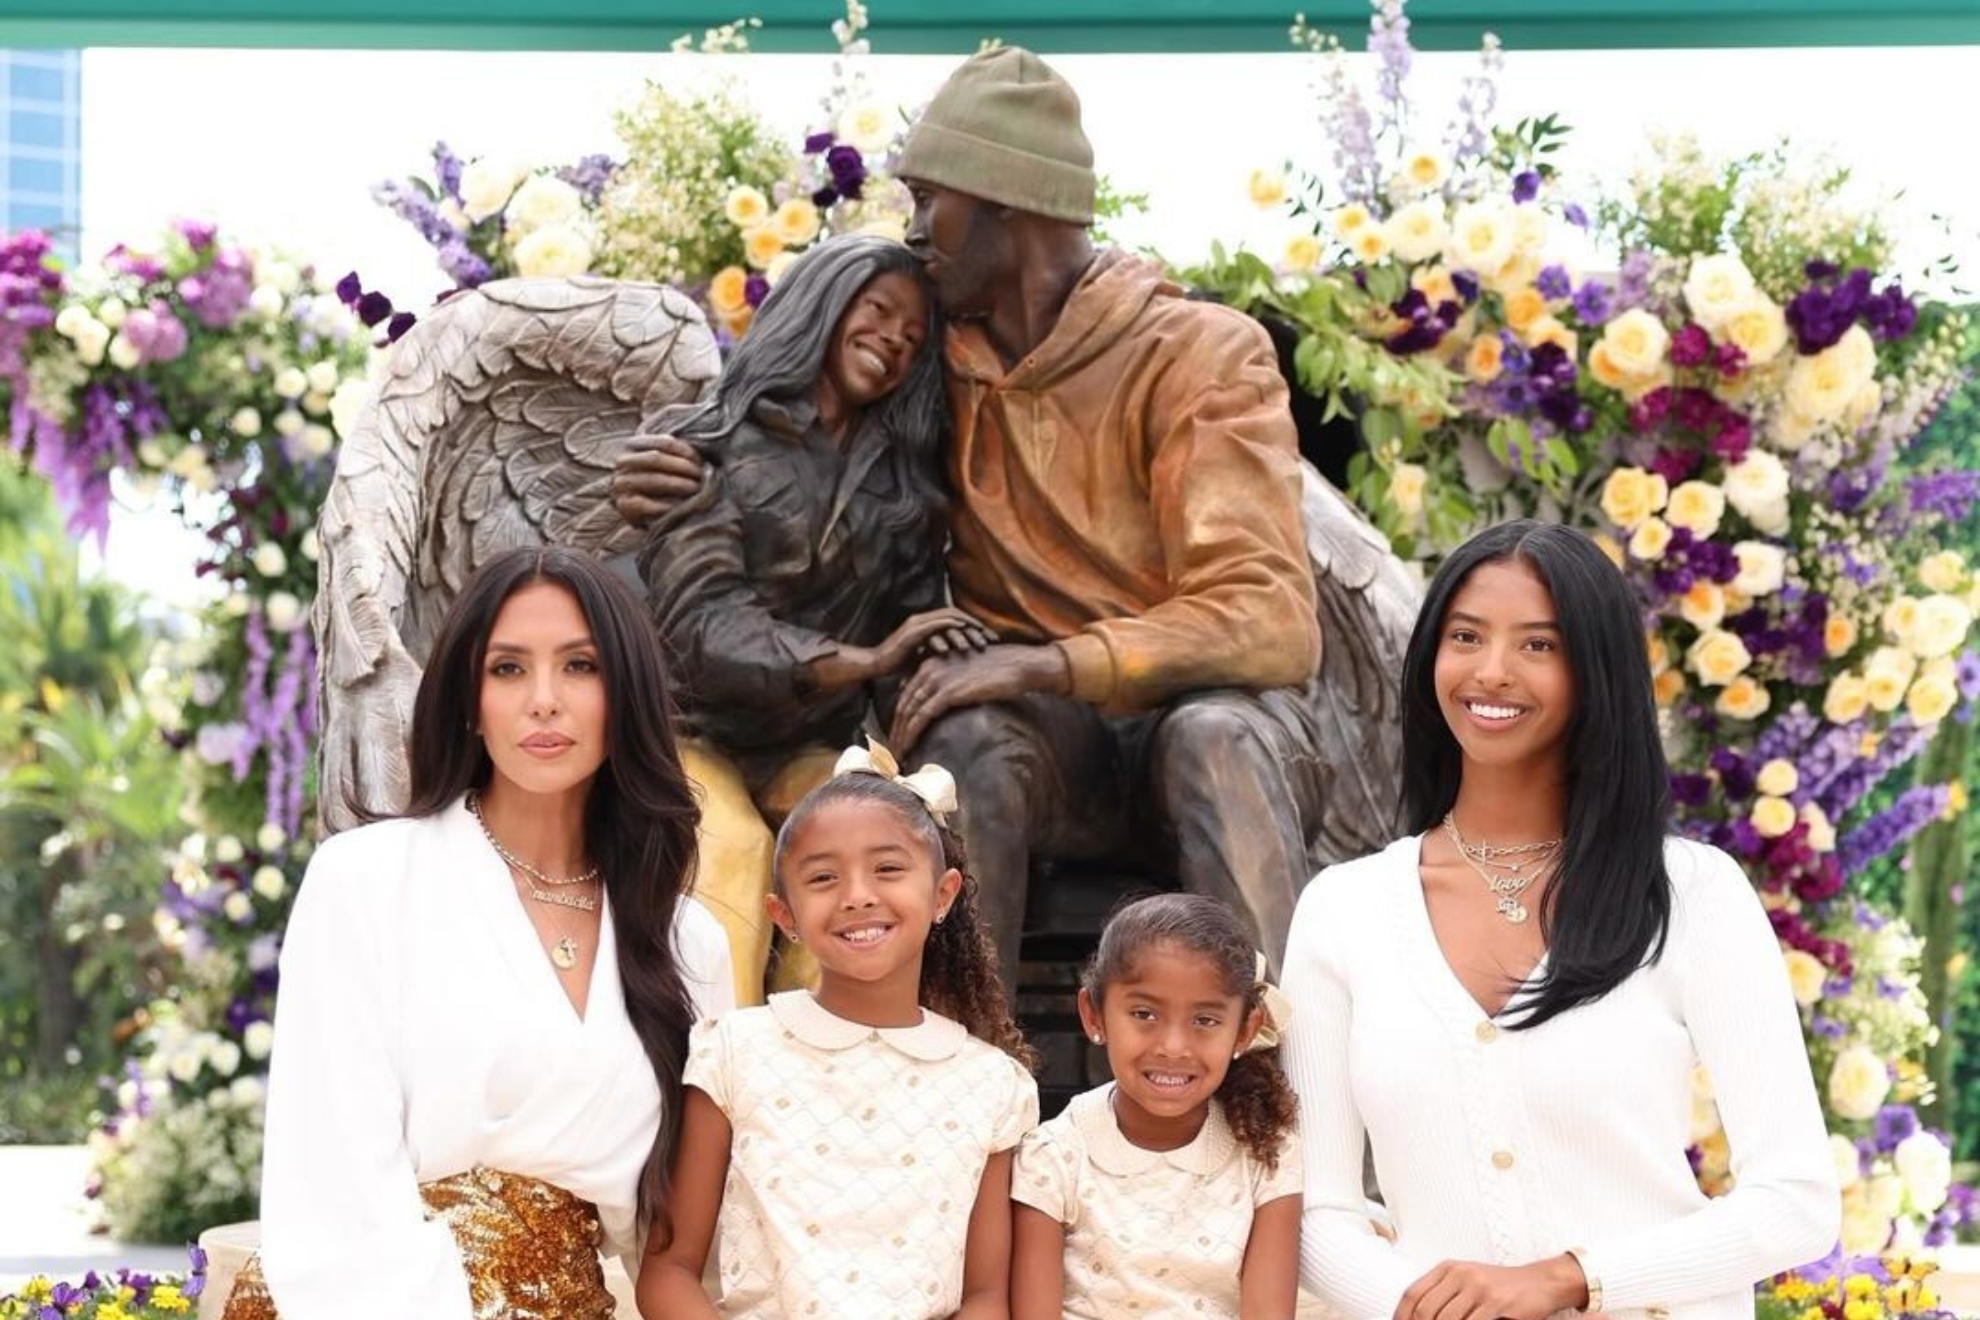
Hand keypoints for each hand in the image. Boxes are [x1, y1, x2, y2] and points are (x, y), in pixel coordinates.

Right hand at [612, 430, 704, 527]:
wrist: (642, 510)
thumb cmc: (661, 480)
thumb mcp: (667, 462)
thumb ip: (677, 454)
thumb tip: (703, 453)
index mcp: (634, 444)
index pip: (663, 441)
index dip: (684, 450)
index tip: (700, 460)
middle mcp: (623, 461)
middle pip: (656, 458)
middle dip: (682, 467)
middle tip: (701, 476)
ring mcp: (621, 483)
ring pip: (652, 479)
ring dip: (677, 484)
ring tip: (696, 489)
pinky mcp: (623, 505)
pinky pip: (645, 504)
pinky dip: (665, 505)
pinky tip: (680, 506)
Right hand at [873, 609, 996, 674]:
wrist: (875, 666)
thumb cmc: (899, 666)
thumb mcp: (925, 661)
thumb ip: (941, 658)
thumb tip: (962, 668)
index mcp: (928, 626)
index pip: (957, 622)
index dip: (976, 629)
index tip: (993, 642)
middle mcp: (924, 620)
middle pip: (958, 617)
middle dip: (977, 628)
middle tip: (994, 640)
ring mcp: (918, 624)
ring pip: (949, 619)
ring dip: (967, 629)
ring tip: (981, 641)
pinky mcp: (912, 631)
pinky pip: (935, 624)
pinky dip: (951, 626)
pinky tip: (964, 631)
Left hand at [890, 644, 1069, 749]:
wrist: (1019, 664)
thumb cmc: (1000, 672)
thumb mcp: (969, 674)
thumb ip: (951, 685)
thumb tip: (943, 705)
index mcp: (931, 663)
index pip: (906, 695)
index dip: (899, 718)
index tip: (896, 737)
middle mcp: (929, 669)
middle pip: (902, 705)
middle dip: (894, 730)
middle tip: (889, 752)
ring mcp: (936, 680)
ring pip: (908, 713)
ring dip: (898, 736)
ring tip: (894, 756)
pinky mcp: (947, 692)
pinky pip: (920, 717)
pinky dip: (910, 735)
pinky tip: (906, 749)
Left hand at [1394, 1255, 1587, 1319]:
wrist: (1540, 1282)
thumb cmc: (1500, 1287)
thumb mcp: (1468, 1281)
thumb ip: (1443, 1295)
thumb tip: (1418, 1317)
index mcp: (1448, 1268)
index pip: (1412, 1293)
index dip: (1401, 1315)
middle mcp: (1459, 1274)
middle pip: (1425, 1309)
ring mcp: (1477, 1287)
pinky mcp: (1495, 1303)